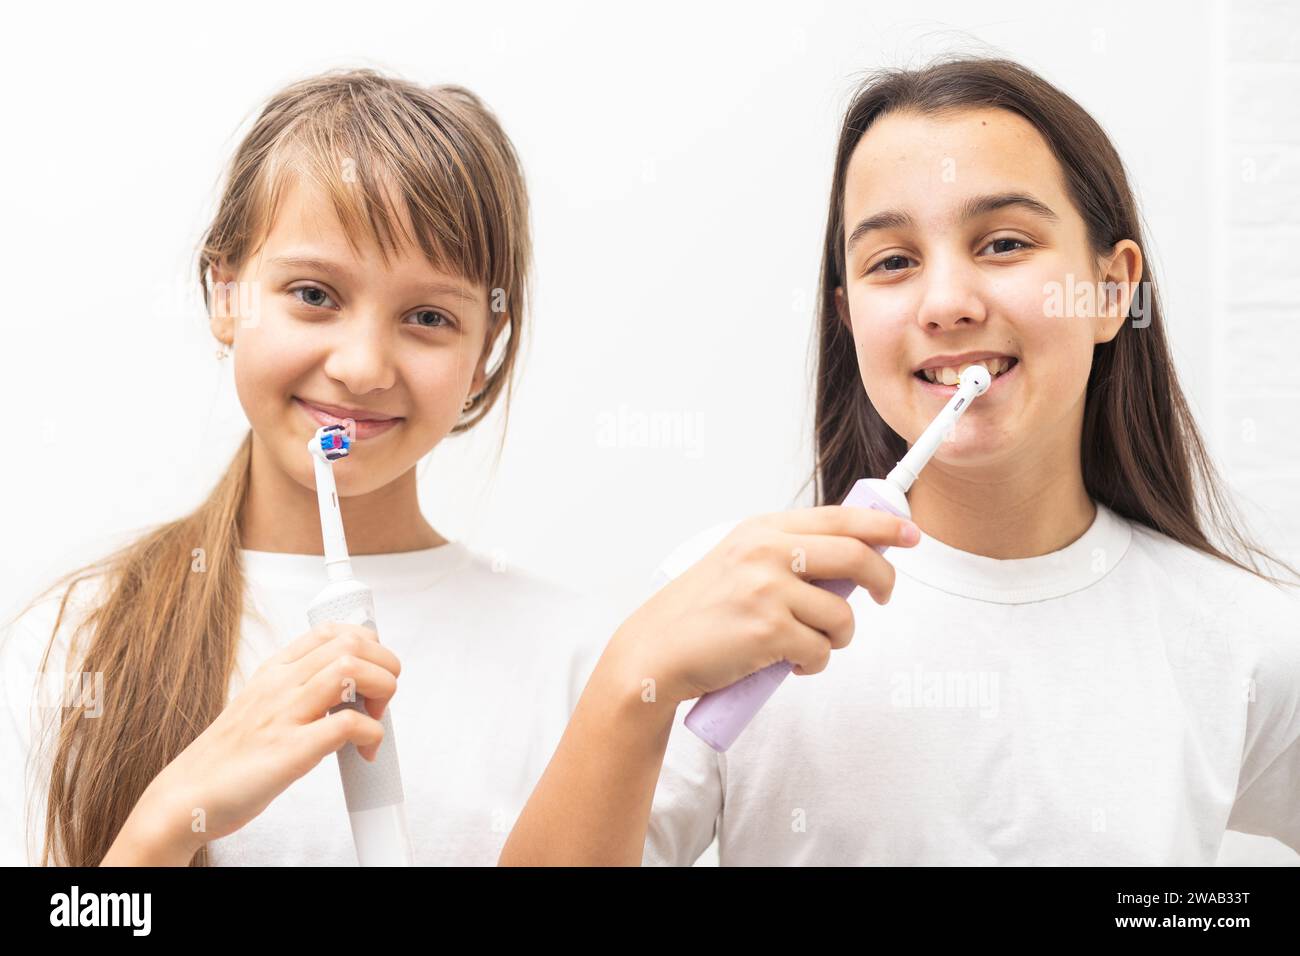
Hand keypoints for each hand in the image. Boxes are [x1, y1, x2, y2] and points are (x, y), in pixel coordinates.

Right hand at [103, 620, 399, 863]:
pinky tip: (364, 750)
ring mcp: (283, 715)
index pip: (332, 630)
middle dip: (384, 667)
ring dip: (382, 692)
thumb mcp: (260, 706)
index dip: (367, 644)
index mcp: (274, 671)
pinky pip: (347, 725)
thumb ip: (297, 691)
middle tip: (379, 702)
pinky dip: (371, 734)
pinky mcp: (289, 751)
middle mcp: (279, 684)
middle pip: (352, 644)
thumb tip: (347, 687)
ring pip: (352, 670)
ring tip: (375, 720)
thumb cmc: (228, 758)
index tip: (374, 670)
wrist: (185, 797)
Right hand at [606, 505, 918, 704]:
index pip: (839, 517)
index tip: (910, 535)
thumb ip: (786, 553)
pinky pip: (821, 651)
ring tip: (807, 645)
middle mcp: (766, 552)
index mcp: (762, 530)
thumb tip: (853, 560)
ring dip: (836, 638)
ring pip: (843, 615)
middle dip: (883, 580)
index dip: (883, 525)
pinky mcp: (769, 631)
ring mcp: (768, 590)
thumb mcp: (739, 562)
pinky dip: (813, 665)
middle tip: (884, 597)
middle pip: (855, 556)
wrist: (656, 651)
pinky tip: (787, 665)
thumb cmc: (701, 613)